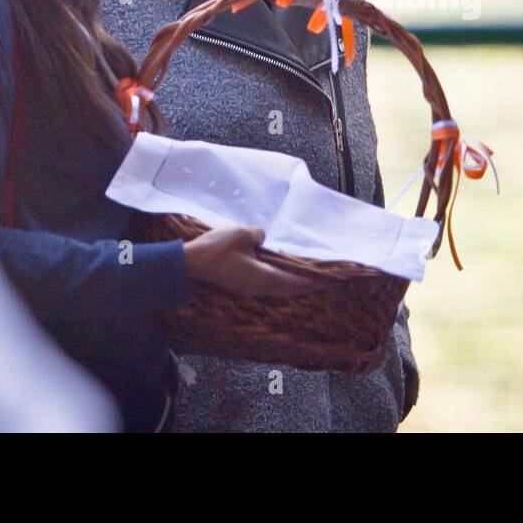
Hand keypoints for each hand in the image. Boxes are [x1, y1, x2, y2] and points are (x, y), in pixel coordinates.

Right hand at [182, 226, 329, 297]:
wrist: (188, 265)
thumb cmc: (217, 249)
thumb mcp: (242, 234)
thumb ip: (259, 235)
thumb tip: (261, 239)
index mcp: (266, 278)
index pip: (298, 281)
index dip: (317, 279)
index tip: (334, 280)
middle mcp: (261, 288)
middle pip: (291, 287)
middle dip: (309, 282)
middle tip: (326, 276)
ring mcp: (250, 288)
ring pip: (280, 286)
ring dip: (295, 281)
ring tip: (308, 273)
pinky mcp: (242, 284)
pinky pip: (269, 282)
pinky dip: (281, 277)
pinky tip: (281, 268)